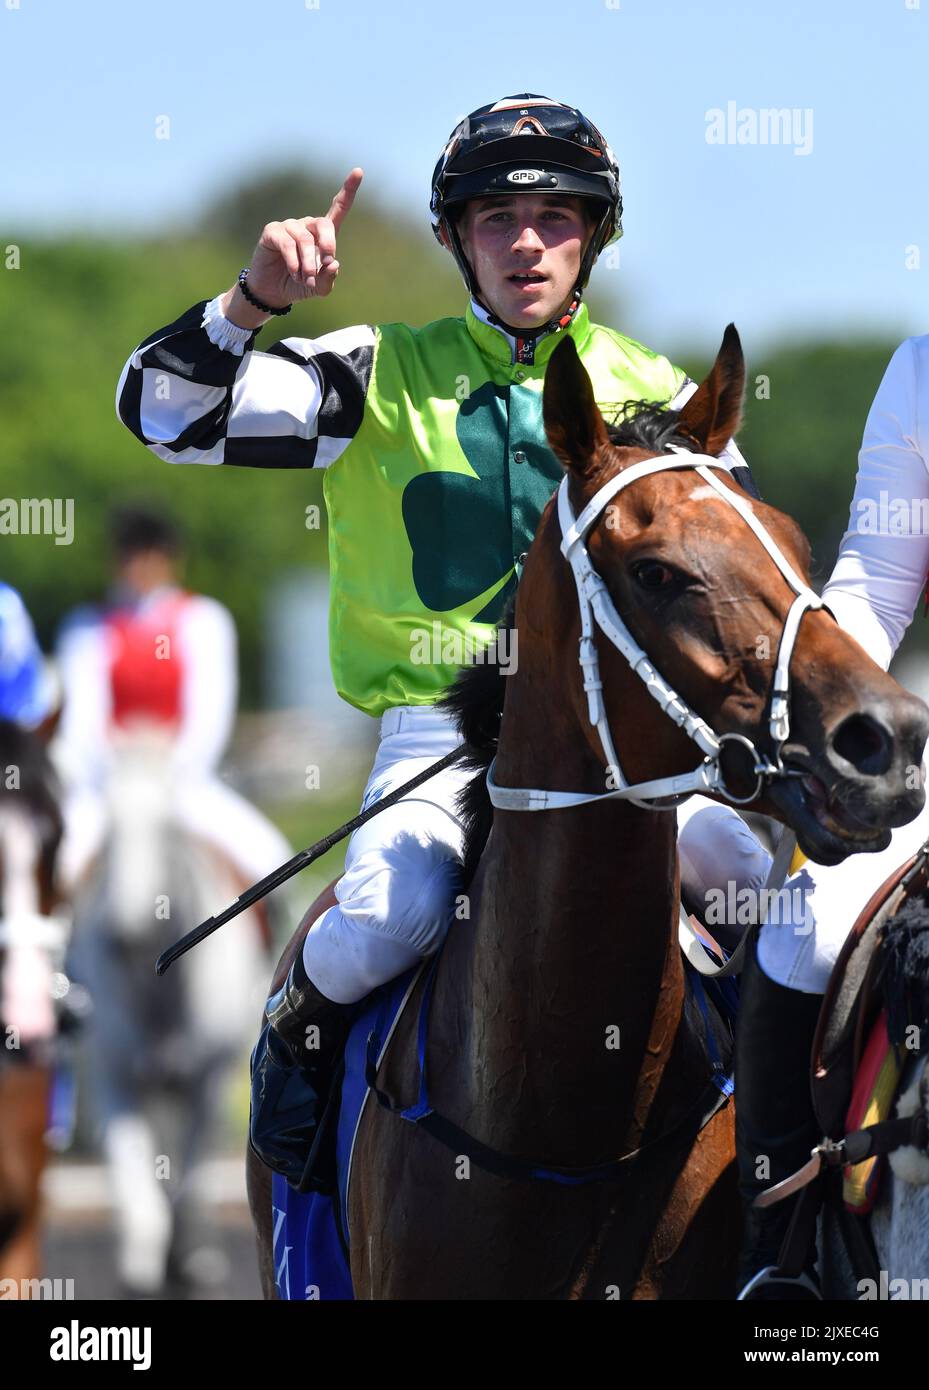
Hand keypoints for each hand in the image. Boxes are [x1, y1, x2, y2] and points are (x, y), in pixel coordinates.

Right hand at [244, 167, 362, 308]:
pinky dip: (294, 263)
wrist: (274, 291)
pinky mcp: (272, 232)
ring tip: (305, 279)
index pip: (338, 208)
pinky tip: (295, 274)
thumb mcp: (319, 288)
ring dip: (308, 264)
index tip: (359, 172)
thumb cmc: (300, 285)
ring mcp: (289, 226)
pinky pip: (288, 245)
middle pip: (324, 223)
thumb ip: (329, 279)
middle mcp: (307, 226)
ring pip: (305, 240)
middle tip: (327, 262)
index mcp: (323, 235)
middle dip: (328, 244)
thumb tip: (334, 264)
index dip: (348, 190)